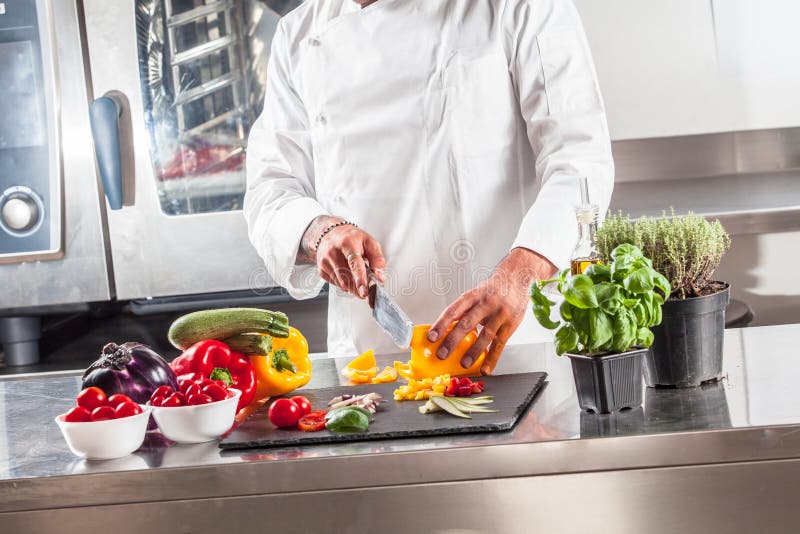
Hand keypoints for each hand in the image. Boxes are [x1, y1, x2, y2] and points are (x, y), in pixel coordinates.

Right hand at [299, 215, 385, 298]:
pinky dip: (344, 283)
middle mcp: (333, 252)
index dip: (360, 279)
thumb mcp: (369, 242)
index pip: (354, 263)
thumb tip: (380, 277)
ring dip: (352, 286)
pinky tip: (346, 274)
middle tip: (366, 289)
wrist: (330, 233)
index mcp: (347, 243)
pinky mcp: (321, 269)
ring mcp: (325, 261)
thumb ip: (377, 259)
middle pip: (347, 277)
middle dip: (358, 287)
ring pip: (341, 283)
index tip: (364, 291)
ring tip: (357, 278)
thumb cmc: (351, 238)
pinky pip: (335, 284)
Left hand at [428, 248, 555, 374]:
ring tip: (463, 364)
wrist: (517, 279)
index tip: (431, 337)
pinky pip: (500, 344)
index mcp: (472, 296)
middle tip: (442, 354)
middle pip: (467, 323)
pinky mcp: (511, 324)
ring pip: (485, 335)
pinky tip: (485, 368)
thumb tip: (445, 330)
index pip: (453, 310)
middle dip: (453, 340)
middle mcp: (485, 303)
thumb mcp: (476, 294)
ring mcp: (499, 314)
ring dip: (473, 352)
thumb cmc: (492, 290)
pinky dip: (492, 358)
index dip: (441, 324)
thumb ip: (464, 310)